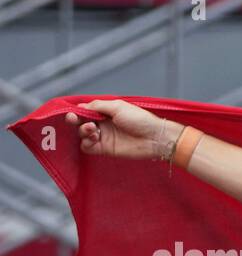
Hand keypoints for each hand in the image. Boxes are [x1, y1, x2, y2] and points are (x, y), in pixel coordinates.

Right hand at [63, 98, 179, 159]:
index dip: (76, 111)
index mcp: (105, 111)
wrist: (155, 138)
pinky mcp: (105, 149)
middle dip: (74, 120)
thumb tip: (81, 106)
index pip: (84, 110)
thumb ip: (98, 106)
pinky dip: (86, 142)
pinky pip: (87, 147)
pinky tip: (94, 138)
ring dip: (82, 131)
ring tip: (92, 129)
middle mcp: (102, 123)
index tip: (73, 112)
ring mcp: (103, 137)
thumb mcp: (117, 106)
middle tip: (74, 119)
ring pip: (82, 134)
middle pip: (80, 122)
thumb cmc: (140, 120)